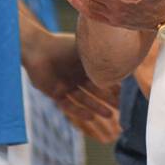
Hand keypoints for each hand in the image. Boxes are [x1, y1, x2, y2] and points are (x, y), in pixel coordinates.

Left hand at [22, 28, 121, 142]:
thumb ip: (102, 57)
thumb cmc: (62, 46)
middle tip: (122, 108)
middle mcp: (76, 76)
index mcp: (85, 64)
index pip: (103, 78)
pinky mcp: (55, 93)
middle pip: (96, 91)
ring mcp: (66, 85)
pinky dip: (79, 112)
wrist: (37, 50)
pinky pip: (69, 105)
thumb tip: (124, 56)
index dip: (114, 86)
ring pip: (84, 99)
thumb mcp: (86, 51)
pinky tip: (91, 117)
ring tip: (110, 115)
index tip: (126, 94)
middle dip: (109, 100)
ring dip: (97, 107)